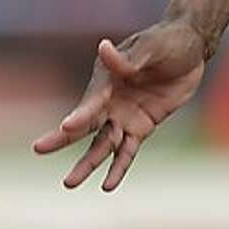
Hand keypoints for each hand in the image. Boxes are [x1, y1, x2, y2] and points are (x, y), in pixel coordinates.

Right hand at [32, 19, 207, 190]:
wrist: (190, 50)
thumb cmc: (167, 43)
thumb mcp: (151, 47)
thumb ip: (128, 58)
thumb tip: (103, 48)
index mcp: (106, 77)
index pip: (91, 100)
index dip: (81, 113)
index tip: (66, 125)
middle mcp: (109, 100)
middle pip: (84, 123)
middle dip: (62, 137)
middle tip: (39, 148)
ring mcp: (124, 116)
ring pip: (102, 145)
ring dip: (87, 164)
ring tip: (68, 183)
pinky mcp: (141, 127)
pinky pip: (128, 152)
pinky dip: (118, 168)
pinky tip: (107, 186)